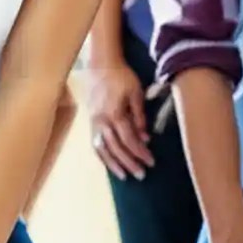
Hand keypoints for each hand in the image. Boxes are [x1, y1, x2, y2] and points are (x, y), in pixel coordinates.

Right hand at [87, 63, 153, 179]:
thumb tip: (146, 137)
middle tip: (142, 175)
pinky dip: (102, 156)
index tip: (151, 162)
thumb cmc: (122, 77)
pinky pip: (95, 143)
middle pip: (115, 147)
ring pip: (102, 149)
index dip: (140, 152)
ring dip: (114, 164)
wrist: (101, 65)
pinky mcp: (91, 122)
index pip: (129, 138)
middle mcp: (102, 121)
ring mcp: (94, 122)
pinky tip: (110, 164)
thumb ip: (140, 115)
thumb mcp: (136, 92)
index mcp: (114, 113)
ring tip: (125, 176)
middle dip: (129, 162)